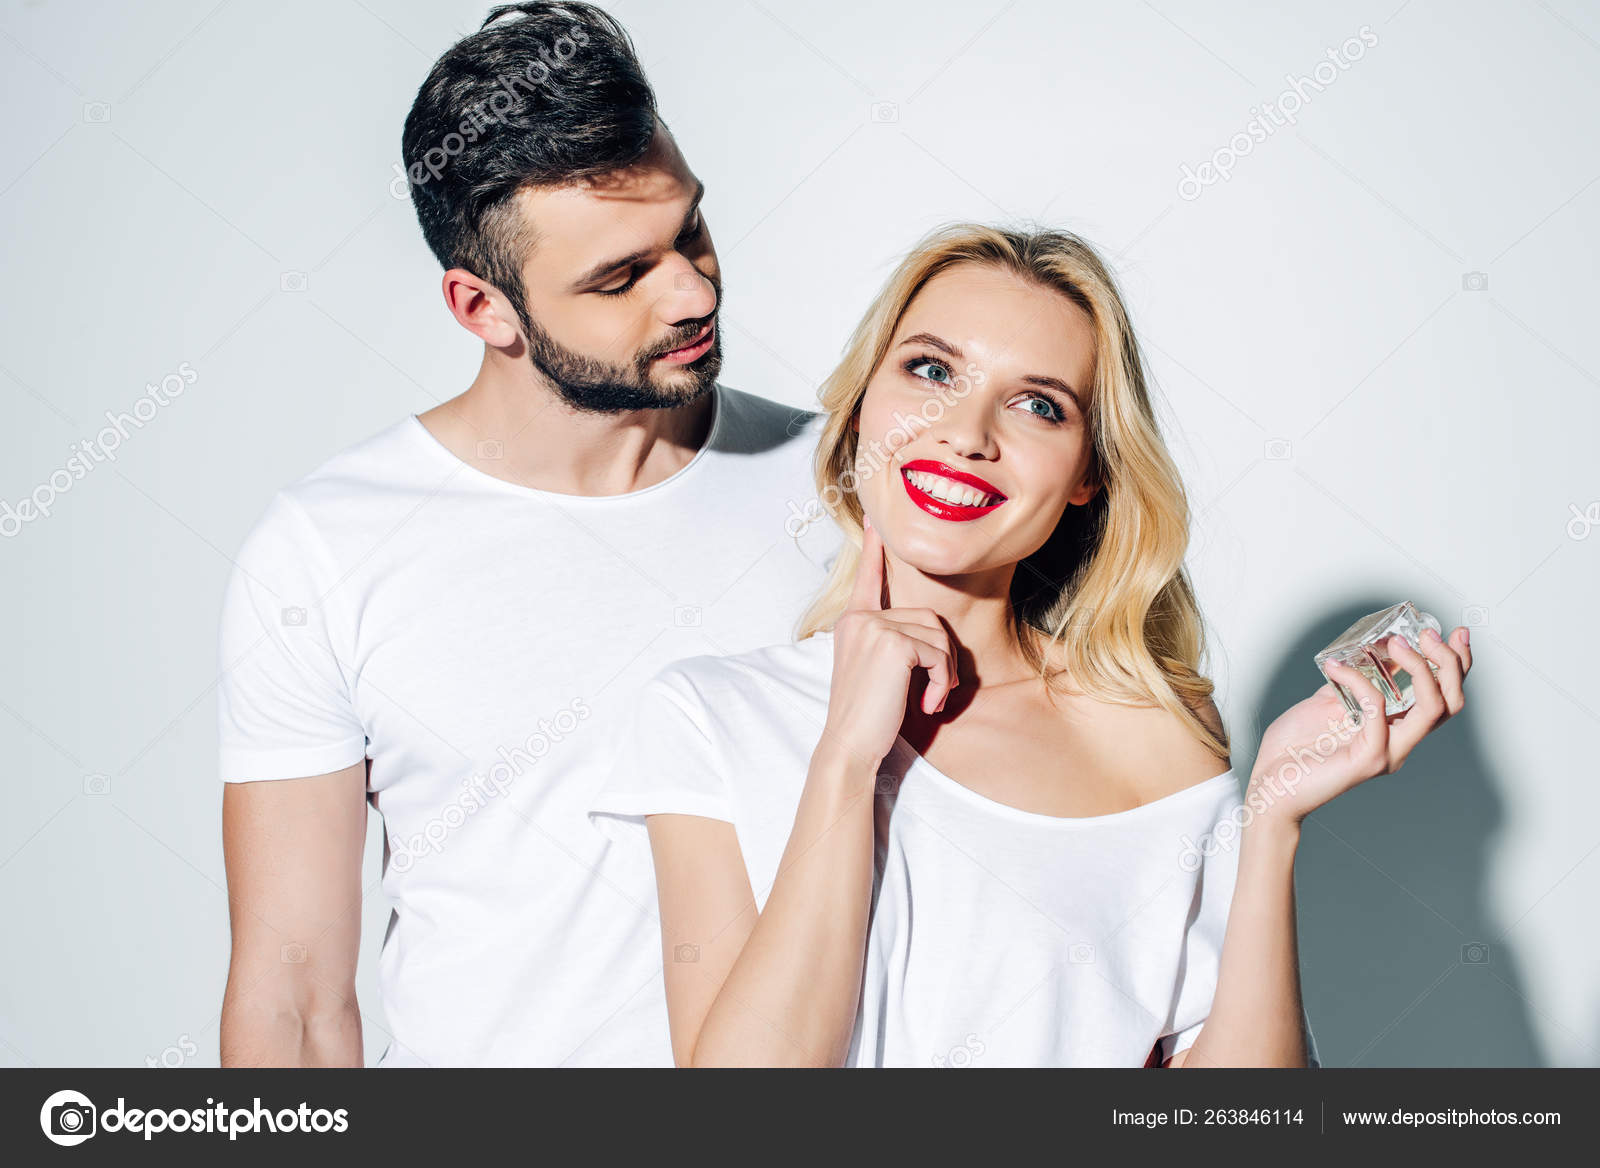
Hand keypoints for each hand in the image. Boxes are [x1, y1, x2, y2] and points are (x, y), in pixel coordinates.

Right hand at [820, 519, 957, 768]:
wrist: (849, 744)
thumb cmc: (866, 715)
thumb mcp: (876, 670)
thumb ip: (892, 643)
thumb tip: (930, 638)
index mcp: (853, 622)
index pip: (867, 578)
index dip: (875, 549)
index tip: (876, 521)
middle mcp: (859, 618)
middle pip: (928, 616)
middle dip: (942, 656)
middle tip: (937, 690)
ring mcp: (874, 628)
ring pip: (937, 635)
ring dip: (945, 672)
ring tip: (932, 699)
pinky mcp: (893, 644)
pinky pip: (938, 653)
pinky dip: (943, 682)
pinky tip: (928, 705)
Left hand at [1248, 625, 1472, 824]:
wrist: (1269, 784)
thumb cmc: (1295, 748)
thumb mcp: (1330, 702)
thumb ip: (1356, 682)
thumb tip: (1377, 651)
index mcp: (1396, 730)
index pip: (1444, 698)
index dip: (1458, 665)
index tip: (1457, 632)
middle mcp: (1400, 743)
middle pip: (1450, 703)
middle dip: (1449, 663)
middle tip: (1430, 634)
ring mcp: (1388, 753)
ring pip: (1432, 710)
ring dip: (1422, 669)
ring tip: (1399, 643)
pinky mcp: (1368, 759)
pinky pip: (1376, 710)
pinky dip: (1359, 681)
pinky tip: (1336, 668)